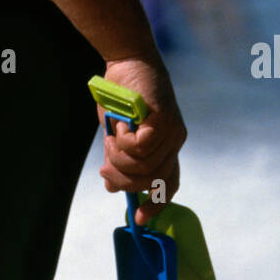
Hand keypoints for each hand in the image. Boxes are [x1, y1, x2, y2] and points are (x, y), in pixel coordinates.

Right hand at [97, 55, 186, 225]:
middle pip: (151, 180)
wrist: (127, 60)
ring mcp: (172, 131)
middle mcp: (175, 142)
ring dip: (119, 156)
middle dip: (123, 179)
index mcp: (167, 147)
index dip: (156, 203)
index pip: (169, 184)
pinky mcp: (164, 121)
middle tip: (104, 168)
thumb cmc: (121, 95)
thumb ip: (118, 160)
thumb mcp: (116, 135)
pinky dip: (123, 140)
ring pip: (143, 165)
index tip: (139, 219)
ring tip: (111, 137)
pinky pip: (140, 148)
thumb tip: (111, 186)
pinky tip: (119, 124)